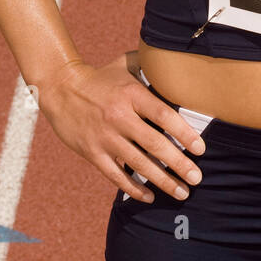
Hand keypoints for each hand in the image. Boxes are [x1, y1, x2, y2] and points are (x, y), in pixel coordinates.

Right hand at [36, 52, 205, 202]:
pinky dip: (133, 188)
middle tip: (197, 178)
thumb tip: (177, 65)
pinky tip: (149, 196)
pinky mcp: (92, 152)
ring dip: (162, 181)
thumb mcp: (124, 64)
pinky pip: (115, 174)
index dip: (184, 133)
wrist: (60, 88)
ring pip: (138, 164)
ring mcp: (105, 137)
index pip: (164, 116)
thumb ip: (150, 65)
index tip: (200, 149)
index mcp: (131, 94)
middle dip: (179, 164)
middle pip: (155, 144)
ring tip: (182, 192)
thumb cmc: (100, 78)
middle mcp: (119, 116)